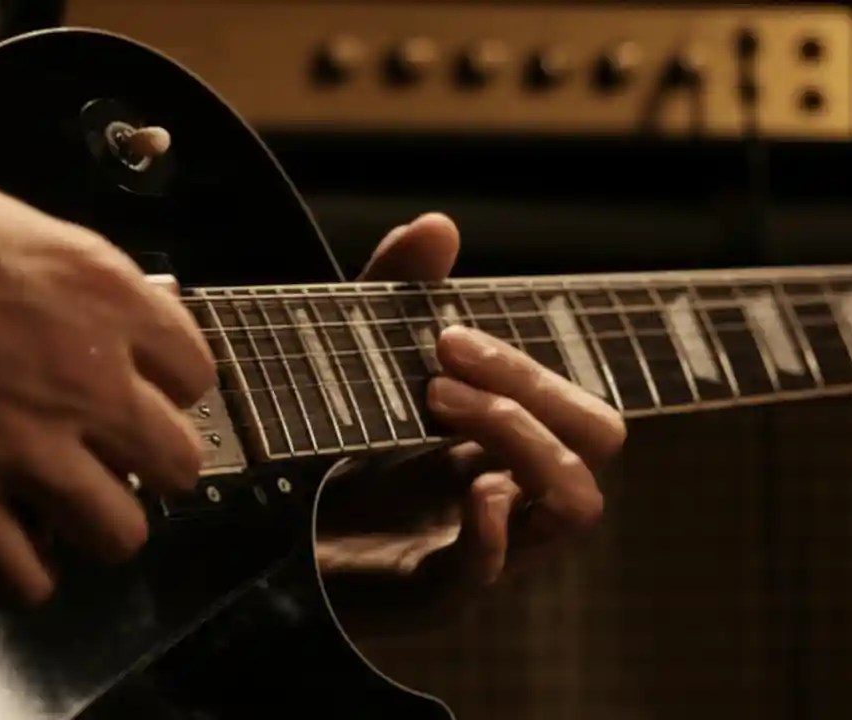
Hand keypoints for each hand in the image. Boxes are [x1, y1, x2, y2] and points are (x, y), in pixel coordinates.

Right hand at [0, 134, 213, 605]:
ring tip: (66, 503)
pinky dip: (24, 571)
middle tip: (111, 453)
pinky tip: (7, 542)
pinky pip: (26, 578)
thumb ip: (86, 289)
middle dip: (150, 463)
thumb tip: (125, 328)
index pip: (197, 374)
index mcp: (106, 295)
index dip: (169, 388)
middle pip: (179, 463)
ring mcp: (20, 446)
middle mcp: (84, 376)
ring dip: (99, 522)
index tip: (142, 392)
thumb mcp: (19, 227)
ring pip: (121, 533)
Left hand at [316, 213, 625, 628]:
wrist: (254, 533)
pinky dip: (491, 534)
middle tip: (441, 367)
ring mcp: (482, 547)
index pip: (576, 402)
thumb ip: (394, 296)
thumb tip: (439, 225)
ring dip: (522, 440)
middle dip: (533, 390)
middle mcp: (512, 490)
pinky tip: (469, 497)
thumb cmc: (321, 450)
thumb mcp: (356, 361)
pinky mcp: (431, 593)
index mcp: (502, 442)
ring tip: (437, 404)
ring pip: (576, 503)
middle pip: (597, 440)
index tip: (447, 332)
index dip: (529, 365)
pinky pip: (488, 573)